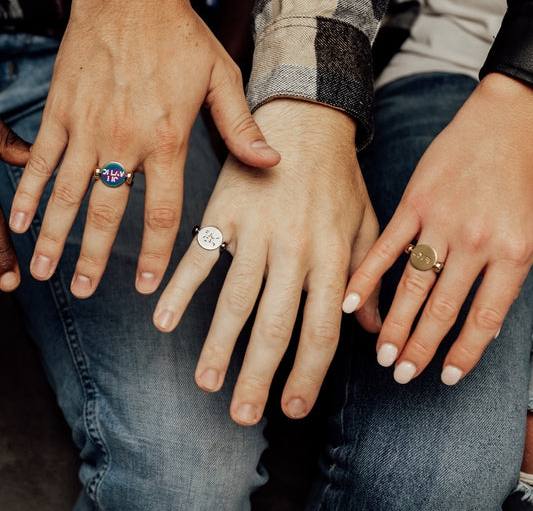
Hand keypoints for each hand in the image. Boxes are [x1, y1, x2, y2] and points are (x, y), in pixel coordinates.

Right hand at [8, 3, 278, 298]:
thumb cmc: (179, 33)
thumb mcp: (222, 78)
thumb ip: (241, 126)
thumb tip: (271, 164)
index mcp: (167, 139)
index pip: (161, 212)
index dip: (155, 255)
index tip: (148, 288)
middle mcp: (123, 140)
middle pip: (106, 213)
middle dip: (92, 258)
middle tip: (83, 291)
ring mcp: (86, 127)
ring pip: (67, 193)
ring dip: (53, 237)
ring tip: (43, 271)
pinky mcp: (59, 111)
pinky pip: (40, 160)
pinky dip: (28, 192)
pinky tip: (18, 222)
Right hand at [154, 99, 377, 424]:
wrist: (304, 114)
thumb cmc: (337, 174)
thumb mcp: (366, 223)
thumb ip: (369, 279)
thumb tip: (371, 333)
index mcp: (333, 257)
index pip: (321, 330)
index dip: (307, 375)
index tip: (293, 410)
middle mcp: (295, 250)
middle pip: (276, 326)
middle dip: (259, 376)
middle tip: (243, 417)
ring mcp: (256, 231)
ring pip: (235, 300)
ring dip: (218, 346)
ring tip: (206, 385)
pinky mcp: (223, 211)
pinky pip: (198, 258)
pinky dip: (178, 289)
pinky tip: (162, 320)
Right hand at [345, 74, 532, 384]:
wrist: (508, 123)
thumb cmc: (520, 181)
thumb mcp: (527, 233)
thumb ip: (503, 278)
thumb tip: (481, 327)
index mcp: (512, 252)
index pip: (483, 316)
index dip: (463, 352)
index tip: (443, 377)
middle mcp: (476, 241)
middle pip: (442, 307)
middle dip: (420, 346)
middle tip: (401, 375)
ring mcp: (442, 220)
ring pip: (413, 284)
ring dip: (394, 323)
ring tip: (381, 353)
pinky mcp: (414, 202)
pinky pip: (386, 247)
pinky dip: (366, 277)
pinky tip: (349, 302)